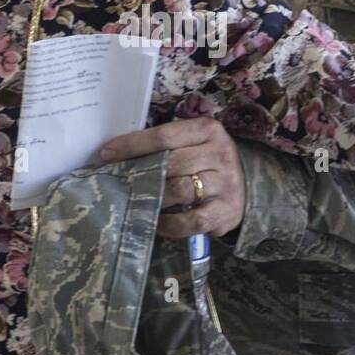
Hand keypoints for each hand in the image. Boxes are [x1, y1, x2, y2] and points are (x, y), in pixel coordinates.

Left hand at [99, 118, 245, 237]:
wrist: (247, 185)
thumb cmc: (207, 161)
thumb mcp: (194, 142)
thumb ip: (165, 144)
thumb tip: (117, 152)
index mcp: (208, 130)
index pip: (164, 136)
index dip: (133, 145)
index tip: (107, 153)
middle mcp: (220, 154)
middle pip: (171, 164)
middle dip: (142, 174)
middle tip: (119, 182)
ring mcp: (225, 184)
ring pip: (179, 191)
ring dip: (154, 198)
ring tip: (137, 201)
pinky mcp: (226, 212)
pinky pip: (190, 221)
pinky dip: (169, 224)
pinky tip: (158, 222)